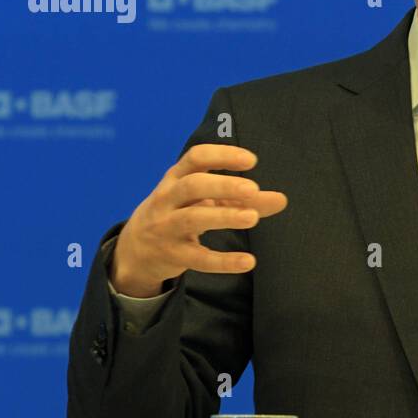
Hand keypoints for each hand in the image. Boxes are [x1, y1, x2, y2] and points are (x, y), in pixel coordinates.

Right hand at [112, 144, 288, 296]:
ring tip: (252, 218)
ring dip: (223, 217)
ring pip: (192, 219)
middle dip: (222, 185)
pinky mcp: (172, 255)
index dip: (222, 156)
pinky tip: (248, 262)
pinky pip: (198, 258)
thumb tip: (282, 200)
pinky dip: (223, 261)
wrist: (136, 249)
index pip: (196, 158)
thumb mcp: (205, 200)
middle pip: (192, 186)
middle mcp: (167, 199)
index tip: (251, 160)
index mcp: (176, 177)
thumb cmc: (180, 212)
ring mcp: (166, 227)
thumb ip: (243, 199)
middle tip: (252, 189)